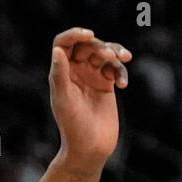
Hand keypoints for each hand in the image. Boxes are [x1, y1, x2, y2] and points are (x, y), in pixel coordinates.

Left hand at [49, 27, 130, 171]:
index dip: (74, 34)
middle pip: (87, 46)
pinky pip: (116, 70)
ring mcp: (91, 77)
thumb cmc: (72, 125)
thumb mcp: (64, 99)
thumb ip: (60, 75)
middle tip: (109, 55)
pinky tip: (122, 85)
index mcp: (60, 72)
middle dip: (100, 46)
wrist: (89, 147)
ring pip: (104, 54)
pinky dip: (121, 72)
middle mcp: (74, 72)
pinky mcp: (106, 86)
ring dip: (115, 52)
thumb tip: (58, 50)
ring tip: (123, 58)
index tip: (89, 35)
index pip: (63, 43)